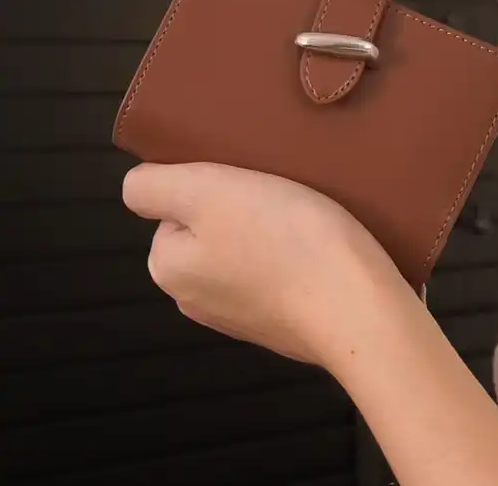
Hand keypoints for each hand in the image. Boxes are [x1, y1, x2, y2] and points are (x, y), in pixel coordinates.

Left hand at [122, 162, 400, 368]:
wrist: (360, 309)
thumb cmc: (285, 243)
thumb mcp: (206, 192)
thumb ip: (154, 186)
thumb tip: (136, 187)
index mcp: (170, 268)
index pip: (172, 202)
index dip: (205, 182)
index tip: (240, 179)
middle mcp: (197, 298)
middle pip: (210, 223)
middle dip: (239, 202)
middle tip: (275, 187)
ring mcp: (243, 313)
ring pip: (248, 243)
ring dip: (271, 223)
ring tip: (304, 210)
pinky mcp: (285, 318)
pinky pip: (280, 267)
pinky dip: (296, 250)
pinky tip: (320, 241)